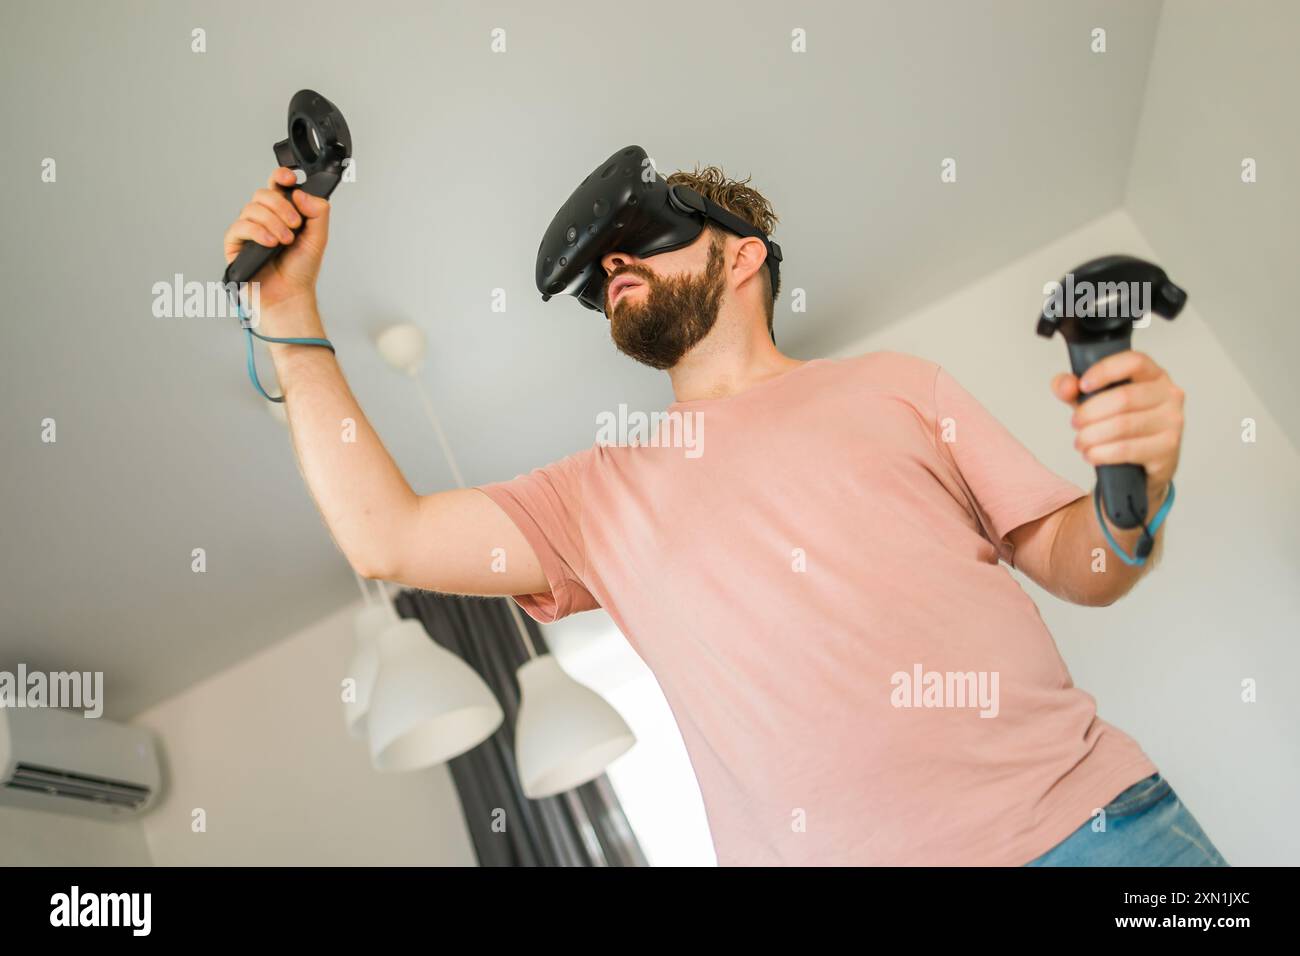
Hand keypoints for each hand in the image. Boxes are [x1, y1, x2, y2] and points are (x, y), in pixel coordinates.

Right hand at [222, 167, 330, 316]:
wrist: (290, 296)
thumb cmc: (301, 271)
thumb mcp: (318, 238)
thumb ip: (318, 212)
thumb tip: (301, 193)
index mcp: (282, 214)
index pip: (277, 186)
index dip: (280, 176)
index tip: (289, 178)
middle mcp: (264, 219)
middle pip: (262, 194)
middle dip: (281, 206)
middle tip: (295, 225)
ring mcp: (248, 231)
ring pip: (252, 208)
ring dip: (273, 222)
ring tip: (285, 241)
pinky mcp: (235, 244)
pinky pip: (240, 226)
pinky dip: (257, 232)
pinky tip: (270, 243)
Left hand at [1051, 350, 1184, 499]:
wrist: (1142, 464)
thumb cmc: (1121, 424)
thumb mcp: (1093, 401)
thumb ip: (1072, 389)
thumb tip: (1065, 386)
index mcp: (1153, 375)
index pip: (1134, 361)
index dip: (1105, 371)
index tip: (1083, 385)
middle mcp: (1169, 395)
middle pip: (1123, 398)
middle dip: (1089, 413)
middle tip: (1075, 423)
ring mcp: (1172, 422)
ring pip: (1123, 425)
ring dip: (1092, 436)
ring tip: (1081, 442)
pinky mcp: (1168, 449)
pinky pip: (1127, 449)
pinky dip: (1101, 453)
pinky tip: (1092, 455)